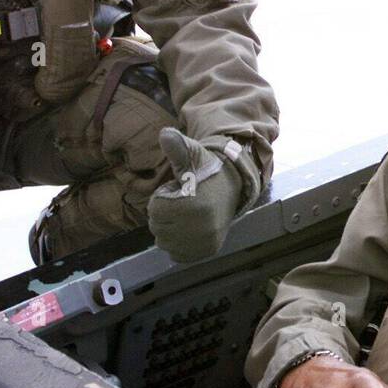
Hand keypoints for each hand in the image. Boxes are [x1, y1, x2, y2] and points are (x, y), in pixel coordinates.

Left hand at [147, 128, 241, 261]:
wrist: (232, 188)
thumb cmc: (206, 171)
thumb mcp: (192, 155)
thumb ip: (177, 147)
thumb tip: (164, 133)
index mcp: (194, 205)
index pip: (155, 209)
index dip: (163, 197)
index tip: (179, 190)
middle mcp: (201, 229)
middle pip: (158, 227)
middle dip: (165, 213)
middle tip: (183, 202)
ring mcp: (205, 243)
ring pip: (164, 242)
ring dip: (170, 228)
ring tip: (187, 214)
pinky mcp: (206, 252)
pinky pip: (176, 254)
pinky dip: (178, 243)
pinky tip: (189, 228)